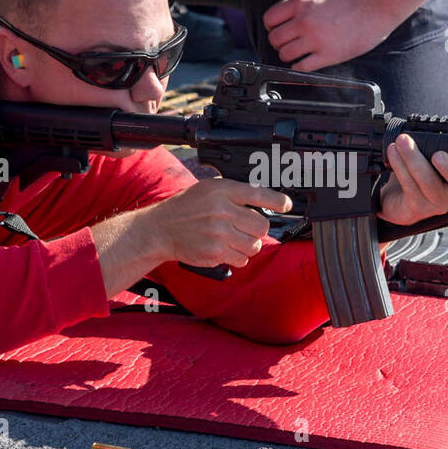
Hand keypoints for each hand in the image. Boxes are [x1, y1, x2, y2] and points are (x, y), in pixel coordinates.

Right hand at [148, 177, 290, 268]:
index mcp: (222, 190)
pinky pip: (242, 259)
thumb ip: (234, 193)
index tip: (286, 205)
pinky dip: (238, 257)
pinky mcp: (215, 253)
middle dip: (257, 228)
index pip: (259, 194)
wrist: (161, 228)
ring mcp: (219, 233)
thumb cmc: (186, 207)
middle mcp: (222, 210)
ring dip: (249, 244)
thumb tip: (263, 201)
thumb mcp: (209, 189)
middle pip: (262, 225)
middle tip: (245, 227)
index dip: (278, 200)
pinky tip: (226, 249)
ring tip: (234, 239)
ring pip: (255, 245)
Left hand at [264, 0, 394, 72]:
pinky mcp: (326, 55)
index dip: (271, 25)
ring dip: (288, 55)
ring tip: (296, 53)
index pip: (270, 19)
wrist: (375, 4)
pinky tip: (305, 61)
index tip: (278, 28)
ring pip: (285, 54)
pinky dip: (299, 66)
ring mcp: (314, 40)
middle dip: (278, 42)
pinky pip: (301, 67)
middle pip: (274, 39)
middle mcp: (303, 22)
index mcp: (300, 3)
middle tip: (287, 42)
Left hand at [378, 134, 447, 226]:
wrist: (393, 197)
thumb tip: (445, 124)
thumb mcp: (434, 156)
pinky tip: (394, 152)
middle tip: (438, 154)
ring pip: (430, 184)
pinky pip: (410, 187)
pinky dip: (401, 166)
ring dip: (414, 159)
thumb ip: (446, 146)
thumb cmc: (418, 171)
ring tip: (403, 142)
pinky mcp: (416, 209)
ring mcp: (437, 205)